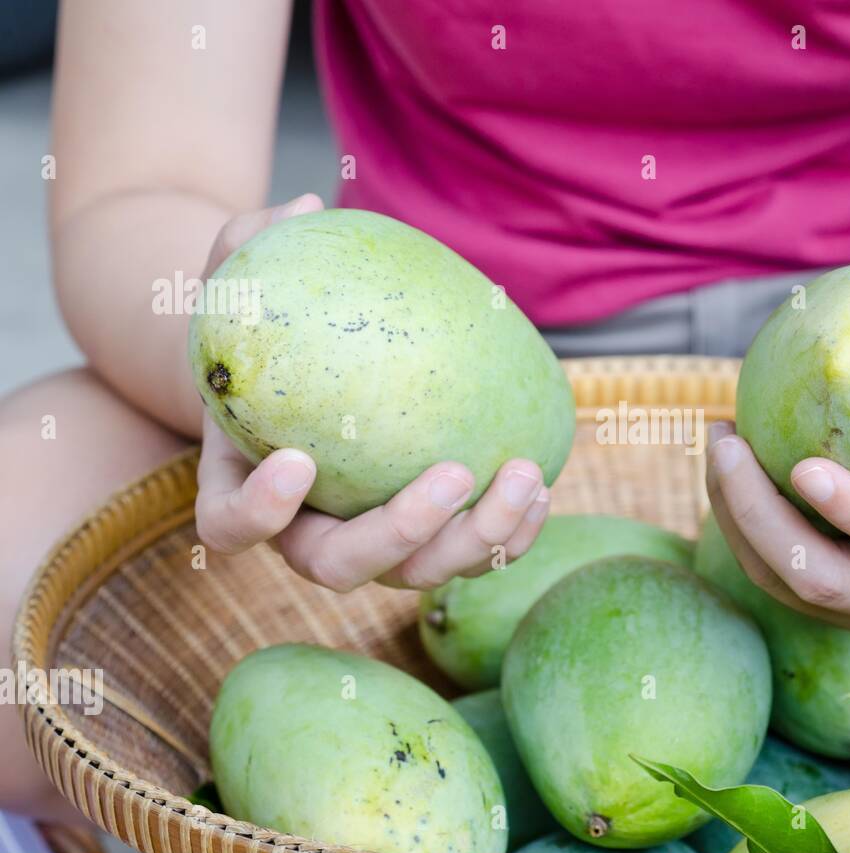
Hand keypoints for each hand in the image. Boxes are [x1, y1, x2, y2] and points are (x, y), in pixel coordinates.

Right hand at [193, 195, 550, 590]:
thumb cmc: (271, 320)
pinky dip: (510, 535)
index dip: (259, 512)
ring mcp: (373, 540)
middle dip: (401, 534)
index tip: (299, 461)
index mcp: (245, 482)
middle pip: (340, 566)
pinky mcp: (429, 536)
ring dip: (478, 538)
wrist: (309, 365)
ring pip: (418, 573)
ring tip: (525, 477)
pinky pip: (471, 555)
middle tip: (454, 475)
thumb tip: (306, 205)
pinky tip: (542, 487)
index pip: (231, 524)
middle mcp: (308, 530)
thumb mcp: (244, 276)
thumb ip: (251, 243)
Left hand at [706, 368, 849, 628]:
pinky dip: (738, 520)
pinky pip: (772, 571)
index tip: (805, 465)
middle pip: (825, 582)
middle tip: (727, 440)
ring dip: (734, 517)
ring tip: (718, 439)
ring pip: (783, 582)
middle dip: (760, 518)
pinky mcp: (835, 598)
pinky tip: (727, 460)